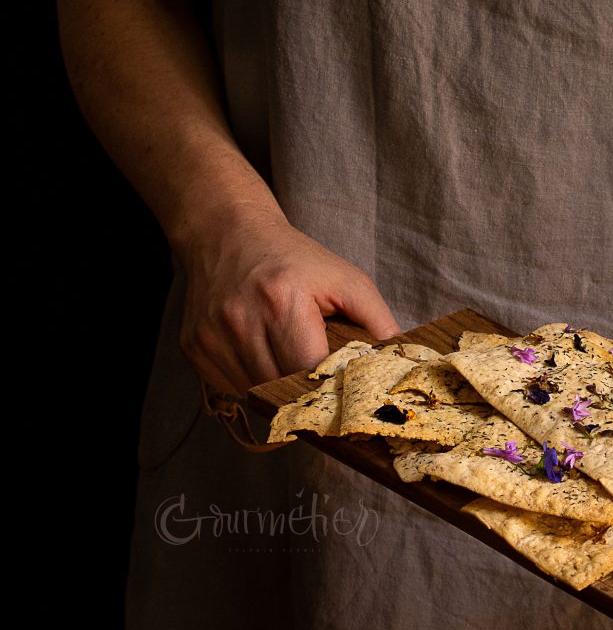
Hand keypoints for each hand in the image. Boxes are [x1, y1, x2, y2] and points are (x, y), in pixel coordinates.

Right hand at [177, 209, 400, 396]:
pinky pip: (231, 389)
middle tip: (323, 387)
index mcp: (281, 302)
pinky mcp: (194, 349)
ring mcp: (211, 338)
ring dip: (277, 391)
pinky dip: (251, 383)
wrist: (227, 234)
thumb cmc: (293, 259)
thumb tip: (400, 362)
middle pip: (281, 390)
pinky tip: (262, 357)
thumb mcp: (345, 279)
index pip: (309, 374)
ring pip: (254, 396)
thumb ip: (377, 320)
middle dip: (305, 393)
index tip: (346, 394)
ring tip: (290, 364)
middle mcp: (239, 321)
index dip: (330, 389)